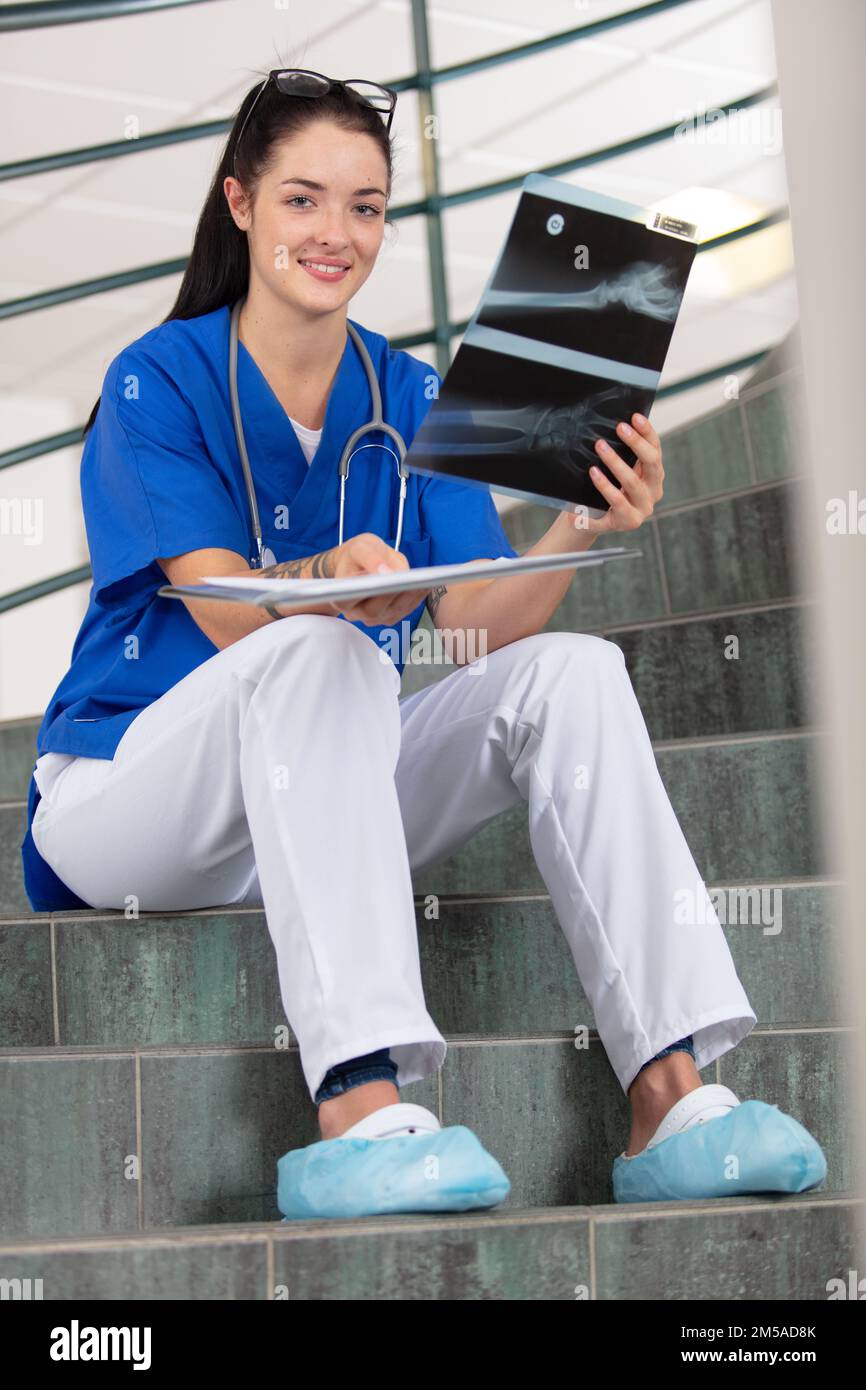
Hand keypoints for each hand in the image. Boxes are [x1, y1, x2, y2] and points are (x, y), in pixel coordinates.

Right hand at [275, 533, 430, 626]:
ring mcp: (372, 618)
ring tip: (424, 582)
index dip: (364, 593)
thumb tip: (387, 573)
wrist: (358, 563)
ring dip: (408, 598)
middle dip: (392, 596)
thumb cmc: (357, 555)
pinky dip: (415, 599)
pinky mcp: (388, 617)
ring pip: (392, 612)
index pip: (348, 600)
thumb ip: (371, 557)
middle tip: (411, 582)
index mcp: (340, 596)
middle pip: (373, 610)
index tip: (386, 582)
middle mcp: (355, 612)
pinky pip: (403, 611)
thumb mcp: (360, 546)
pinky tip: (424, 586)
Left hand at [565, 413, 663, 534]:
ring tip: (600, 446)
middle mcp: (654, 490)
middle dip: (636, 443)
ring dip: (615, 462)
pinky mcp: (629, 521)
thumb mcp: (615, 470)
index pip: (655, 448)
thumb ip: (620, 454)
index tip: (635, 416)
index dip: (647, 432)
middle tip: (619, 427)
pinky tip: (594, 473)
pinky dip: (604, 486)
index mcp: (654, 474)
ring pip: (632, 481)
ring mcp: (643, 507)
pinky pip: (617, 501)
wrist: (589, 519)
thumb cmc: (604, 488)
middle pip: (652, 463)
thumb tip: (615, 425)